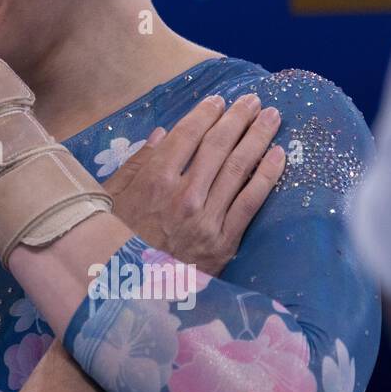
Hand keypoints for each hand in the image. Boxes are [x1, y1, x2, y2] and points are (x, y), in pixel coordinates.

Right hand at [101, 93, 285, 275]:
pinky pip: (250, 202)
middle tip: (254, 99)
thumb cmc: (116, 240)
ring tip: (272, 117)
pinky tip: (278, 155)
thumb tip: (163, 134)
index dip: (206, 113)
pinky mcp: (224, 241)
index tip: (219, 100)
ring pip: (239, 167)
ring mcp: (207, 218)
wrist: (128, 292)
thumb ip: (136, 164)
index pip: (187, 135)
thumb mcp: (112, 197)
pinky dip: (267, 175)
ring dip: (258, 137)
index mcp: (153, 180)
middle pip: (217, 145)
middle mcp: (183, 194)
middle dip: (238, 118)